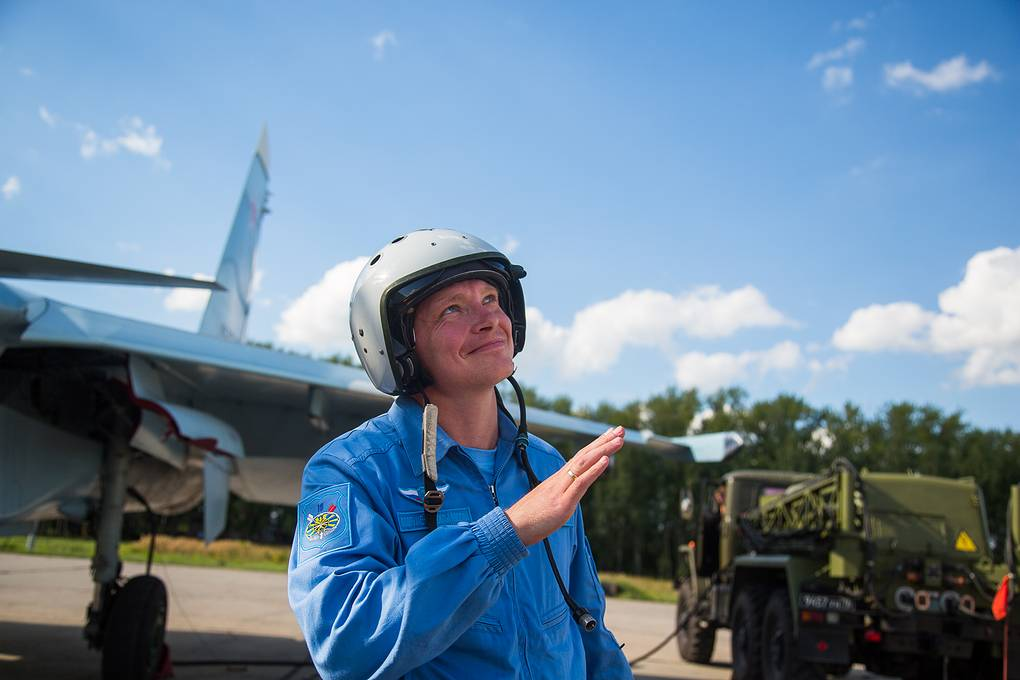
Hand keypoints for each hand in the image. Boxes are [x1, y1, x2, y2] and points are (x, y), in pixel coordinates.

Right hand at [505, 426, 624, 545]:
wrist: (512, 528)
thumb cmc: (528, 518)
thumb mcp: (549, 502)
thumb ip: (560, 495)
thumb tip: (568, 495)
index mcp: (558, 480)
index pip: (580, 457)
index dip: (596, 445)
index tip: (610, 435)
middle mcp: (560, 480)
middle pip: (585, 455)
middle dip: (604, 442)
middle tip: (621, 429)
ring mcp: (561, 490)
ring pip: (584, 464)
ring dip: (603, 450)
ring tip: (619, 439)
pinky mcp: (562, 503)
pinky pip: (579, 483)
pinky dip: (594, 471)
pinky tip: (606, 461)